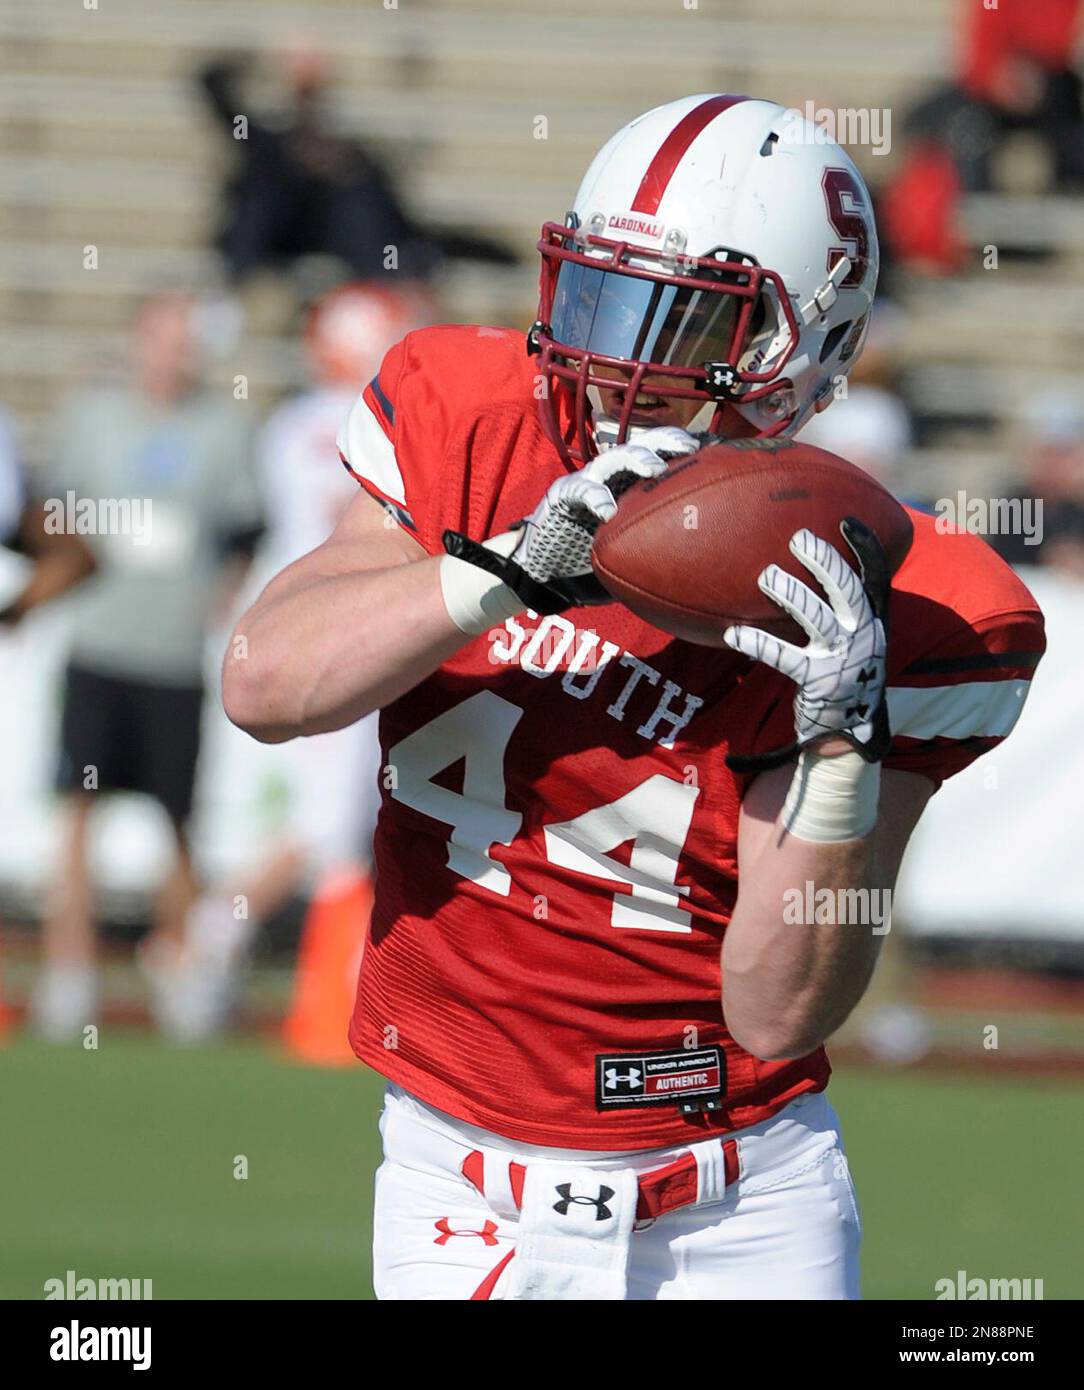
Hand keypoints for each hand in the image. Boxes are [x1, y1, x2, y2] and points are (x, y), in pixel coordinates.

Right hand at [443, 426, 697, 613]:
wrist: (544, 573)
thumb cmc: (592, 566)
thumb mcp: (632, 560)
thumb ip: (659, 558)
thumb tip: (703, 579)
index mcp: (632, 488)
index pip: (662, 458)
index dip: (686, 450)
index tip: (715, 450)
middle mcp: (612, 479)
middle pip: (643, 444)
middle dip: (667, 440)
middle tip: (690, 448)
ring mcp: (587, 483)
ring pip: (614, 458)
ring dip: (637, 458)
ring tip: (654, 469)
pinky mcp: (562, 495)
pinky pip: (580, 489)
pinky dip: (595, 496)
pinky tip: (607, 510)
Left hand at [724, 517, 891, 768]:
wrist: (846, 734)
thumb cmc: (842, 677)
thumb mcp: (852, 642)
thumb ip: (839, 612)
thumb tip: (805, 570)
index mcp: (875, 623)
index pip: (879, 578)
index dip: (866, 548)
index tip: (846, 521)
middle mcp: (865, 637)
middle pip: (849, 591)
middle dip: (825, 561)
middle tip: (799, 538)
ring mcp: (843, 660)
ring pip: (817, 619)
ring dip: (790, 594)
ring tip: (765, 576)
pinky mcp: (819, 682)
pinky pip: (785, 656)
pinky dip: (758, 642)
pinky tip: (733, 634)